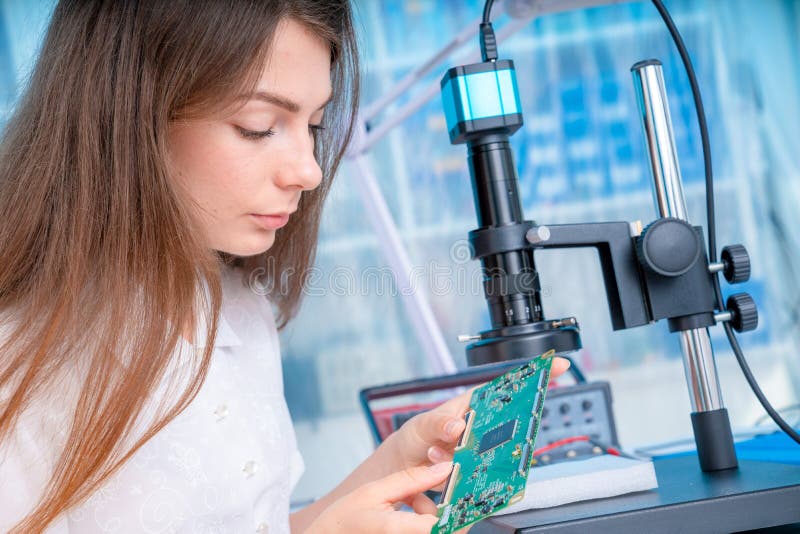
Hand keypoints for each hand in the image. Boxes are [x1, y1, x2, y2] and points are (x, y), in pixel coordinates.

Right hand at [306, 461, 453, 533]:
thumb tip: (443, 467)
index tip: (460, 489)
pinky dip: (422, 525)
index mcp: (400, 532)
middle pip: (448, 530)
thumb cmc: (341, 522)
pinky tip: (405, 515)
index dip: (459, 506)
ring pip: (437, 532)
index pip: (448, 524)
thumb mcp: (374, 491)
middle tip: (423, 495)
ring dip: (432, 518)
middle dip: (443, 510)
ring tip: (408, 504)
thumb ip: (411, 479)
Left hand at [385, 357, 570, 471]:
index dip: (529, 375)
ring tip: (440, 455)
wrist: (402, 468)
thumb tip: (459, 426)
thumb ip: (438, 424)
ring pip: (496, 452)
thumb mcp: (421, 425)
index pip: (503, 388)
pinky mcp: (476, 472)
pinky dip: (469, 478)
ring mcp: (480, 450)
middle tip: (485, 437)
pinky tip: (445, 476)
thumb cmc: (415, 438)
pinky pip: (484, 475)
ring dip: (471, 458)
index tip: (558, 365)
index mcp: (471, 406)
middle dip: (507, 431)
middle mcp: (480, 427)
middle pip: (510, 422)